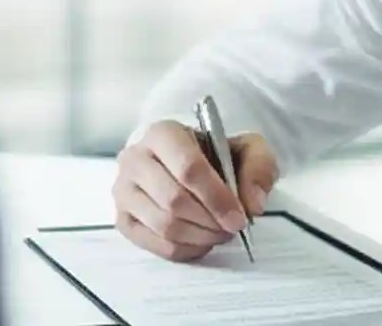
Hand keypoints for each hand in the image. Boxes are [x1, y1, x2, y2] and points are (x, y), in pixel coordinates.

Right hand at [113, 120, 277, 261]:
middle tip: (232, 227)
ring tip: (219, 232)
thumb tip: (252, 204)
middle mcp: (135, 158)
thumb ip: (258, 168)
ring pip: (163, 225)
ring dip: (200, 236)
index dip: (217, 198)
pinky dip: (186, 249)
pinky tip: (201, 240)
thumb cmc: (216, 156)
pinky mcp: (123, 219)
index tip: (239, 217)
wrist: (191, 165)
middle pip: (174, 200)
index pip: (188, 168)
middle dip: (210, 220)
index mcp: (163, 133)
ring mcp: (124, 190)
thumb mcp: (248, 149)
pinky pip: (155, 244)